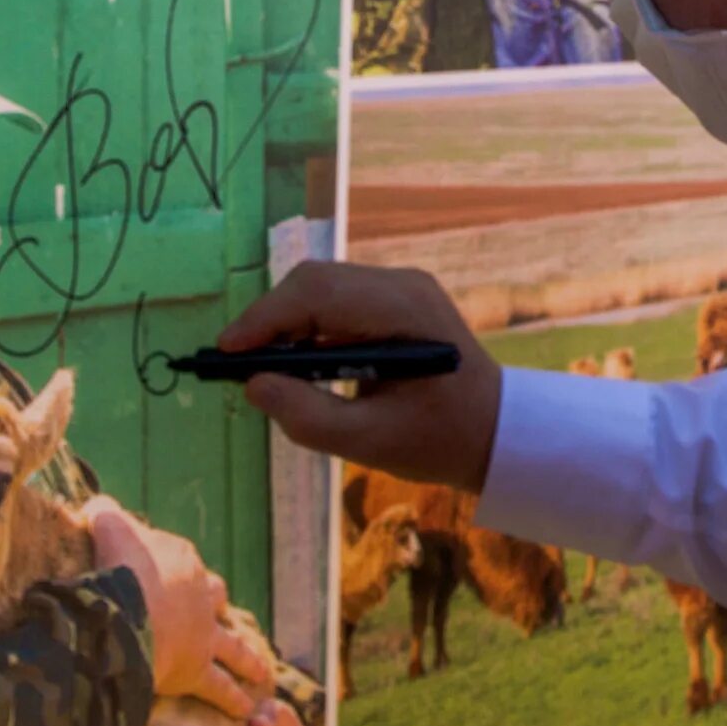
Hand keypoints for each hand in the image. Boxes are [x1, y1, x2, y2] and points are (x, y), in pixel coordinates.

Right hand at [83, 499, 272, 721]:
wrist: (129, 612)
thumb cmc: (119, 568)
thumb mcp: (110, 528)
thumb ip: (105, 515)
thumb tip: (95, 504)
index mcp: (181, 560)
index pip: (181, 560)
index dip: (171, 567)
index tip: (160, 574)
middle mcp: (200, 596)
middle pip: (215, 596)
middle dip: (217, 604)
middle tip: (221, 611)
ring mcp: (203, 635)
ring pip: (232, 646)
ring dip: (247, 659)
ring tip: (261, 672)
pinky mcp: (197, 670)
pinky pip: (219, 687)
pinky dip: (232, 699)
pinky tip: (244, 709)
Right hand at [217, 263, 502, 493]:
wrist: (499, 433)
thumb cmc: (440, 442)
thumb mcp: (369, 443)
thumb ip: (307, 416)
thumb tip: (254, 385)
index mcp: (404, 311)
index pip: (317, 294)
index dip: (265, 319)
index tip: (227, 352)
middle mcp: (403, 284)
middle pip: (315, 282)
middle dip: (270, 319)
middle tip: (239, 364)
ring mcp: (403, 286)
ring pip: (323, 286)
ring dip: (288, 321)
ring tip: (265, 366)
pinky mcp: (398, 298)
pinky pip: (339, 299)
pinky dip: (310, 324)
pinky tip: (300, 361)